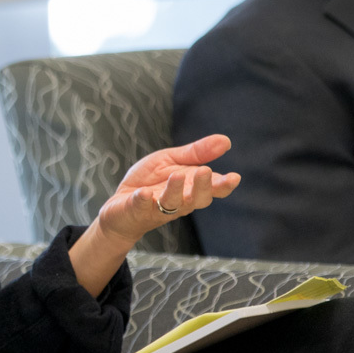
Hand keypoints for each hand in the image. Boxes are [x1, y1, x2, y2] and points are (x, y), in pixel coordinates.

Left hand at [86, 134, 240, 247]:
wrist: (119, 205)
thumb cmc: (150, 182)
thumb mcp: (172, 161)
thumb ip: (196, 153)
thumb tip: (226, 141)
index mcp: (191, 187)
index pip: (213, 189)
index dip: (224, 185)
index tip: (234, 177)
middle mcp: (179, 201)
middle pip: (197, 199)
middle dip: (203, 187)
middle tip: (205, 171)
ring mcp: (158, 208)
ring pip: (172, 204)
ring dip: (175, 191)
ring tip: (177, 176)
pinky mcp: (137, 211)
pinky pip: (141, 207)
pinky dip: (143, 201)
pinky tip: (143, 193)